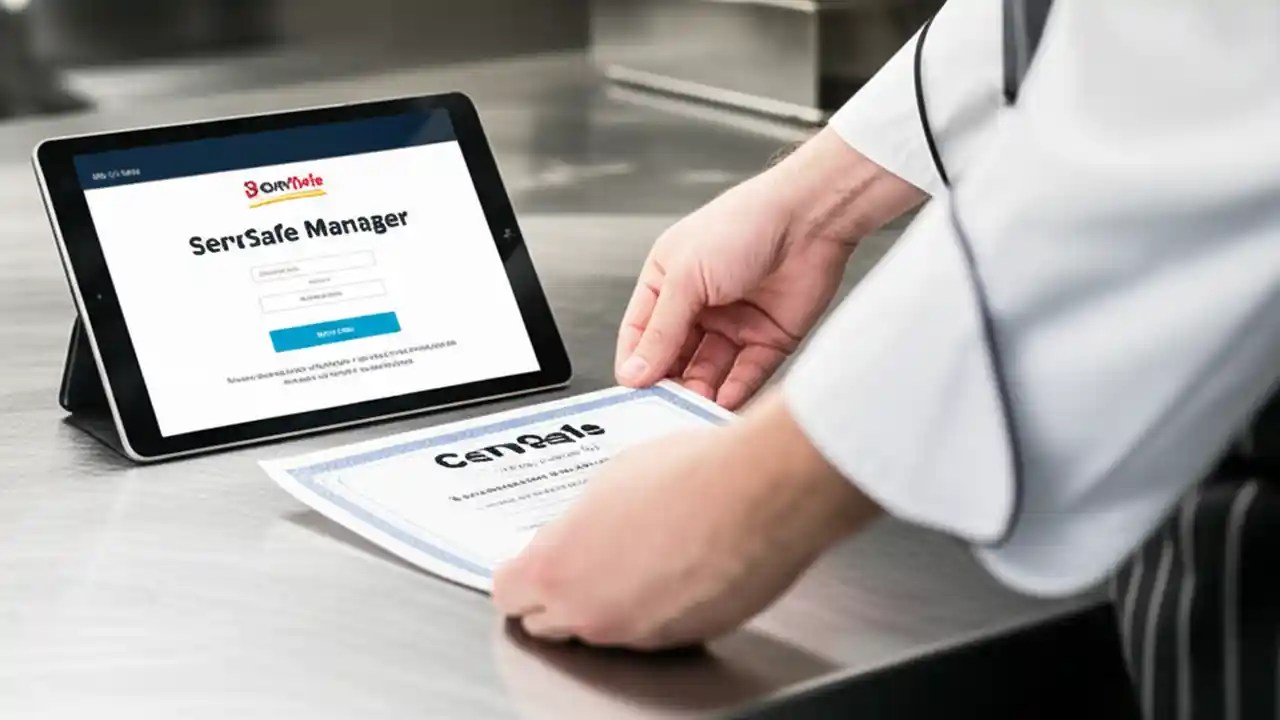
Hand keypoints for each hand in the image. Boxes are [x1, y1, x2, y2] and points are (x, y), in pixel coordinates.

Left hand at [491, 392, 880, 649]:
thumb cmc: (692, 475)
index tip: (530, 563)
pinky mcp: (682, 640)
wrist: (762, 494)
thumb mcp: (611, 479)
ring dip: (611, 600)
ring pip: (602, 628)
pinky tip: (676, 568)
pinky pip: (651, 630)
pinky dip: (655, 608)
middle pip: (548, 622)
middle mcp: (590, 612)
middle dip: (559, 594)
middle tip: (584, 560)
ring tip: (642, 554)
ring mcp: (636, 633)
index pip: (507, 592)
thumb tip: (583, 526)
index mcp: (556, 568)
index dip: (520, 574)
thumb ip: (581, 519)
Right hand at [615, 129, 924, 408]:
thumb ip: (660, 331)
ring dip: (700, 393)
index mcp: (669, 282)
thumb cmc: (743, 226)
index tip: (632, 393)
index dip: (635, 363)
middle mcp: (699, 306)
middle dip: (668, 384)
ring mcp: (734, 324)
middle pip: (674, 359)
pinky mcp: (768, 339)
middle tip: (663, 409)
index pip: (641, 334)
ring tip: (694, 410)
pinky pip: (745, 375)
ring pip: (709, 372)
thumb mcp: (686, 278)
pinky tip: (722, 403)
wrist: (809, 218)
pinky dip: (733, 392)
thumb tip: (633, 372)